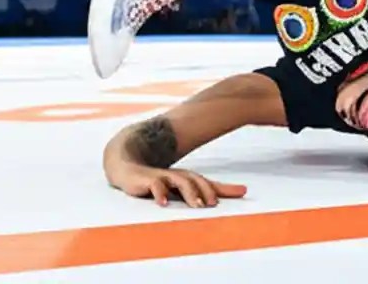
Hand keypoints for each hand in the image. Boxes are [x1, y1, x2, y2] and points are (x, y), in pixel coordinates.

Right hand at [114, 163, 246, 207]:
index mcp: (186, 178)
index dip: (224, 188)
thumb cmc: (158, 180)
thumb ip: (206, 191)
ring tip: (197, 205)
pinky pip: (153, 184)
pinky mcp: (144, 180)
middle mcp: (176, 176)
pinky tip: (162, 203)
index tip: (243, 192)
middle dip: (205, 191)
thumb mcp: (181, 187)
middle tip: (213, 204)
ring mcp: (161, 176)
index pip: (207, 183)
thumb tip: (240, 192)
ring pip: (178, 181)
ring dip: (189, 192)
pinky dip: (159, 193)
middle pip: (194, 181)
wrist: (125, 163)